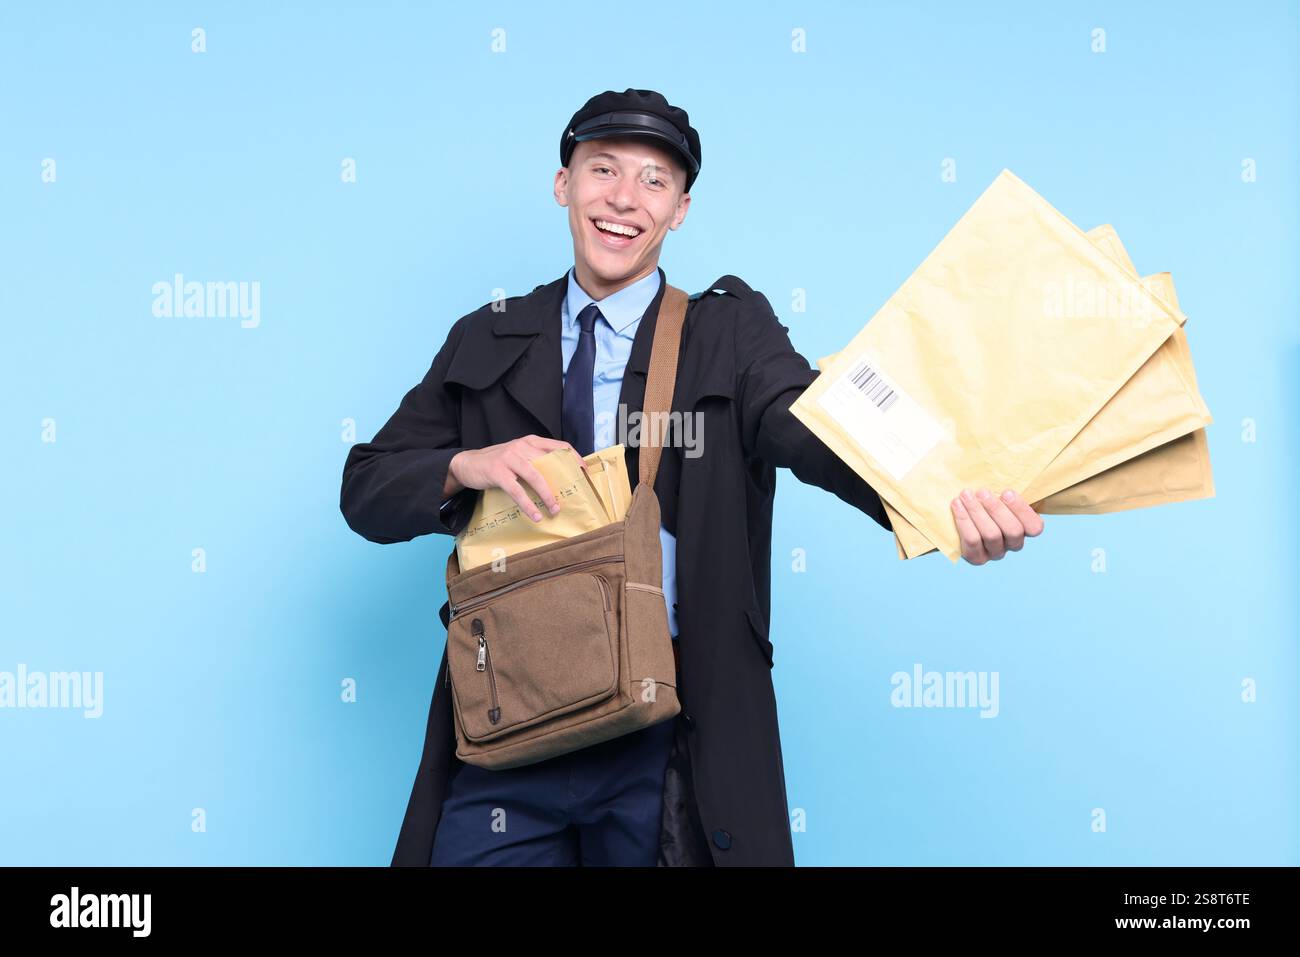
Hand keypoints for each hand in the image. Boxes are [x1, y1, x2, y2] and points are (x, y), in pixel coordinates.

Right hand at [446, 435, 586, 522]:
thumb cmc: (498, 462)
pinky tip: (535, 516)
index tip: (585, 472)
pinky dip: (528, 505)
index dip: (574, 458)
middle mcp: (522, 446)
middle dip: (563, 481)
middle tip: (573, 497)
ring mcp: (509, 458)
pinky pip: (517, 491)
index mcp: (530, 441)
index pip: (559, 446)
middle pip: (550, 462)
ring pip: (535, 476)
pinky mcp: (498, 472)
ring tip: (554, 510)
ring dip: (547, 495)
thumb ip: (536, 460)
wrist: (467, 463)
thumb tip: (560, 478)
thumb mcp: (518, 455)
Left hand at [951, 488, 1044, 564]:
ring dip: (977, 512)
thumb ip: (1007, 488)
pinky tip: (957, 505)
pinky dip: (964, 521)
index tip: (1006, 492)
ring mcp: (995, 553)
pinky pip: (972, 541)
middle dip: (996, 509)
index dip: (1022, 510)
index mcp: (1026, 528)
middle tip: (982, 491)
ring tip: (966, 495)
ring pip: (991, 535)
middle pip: (1012, 531)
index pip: (1034, 527)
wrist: (962, 515)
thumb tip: (1007, 465)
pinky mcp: (977, 557)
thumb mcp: (1000, 493)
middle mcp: (1013, 544)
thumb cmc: (985, 499)